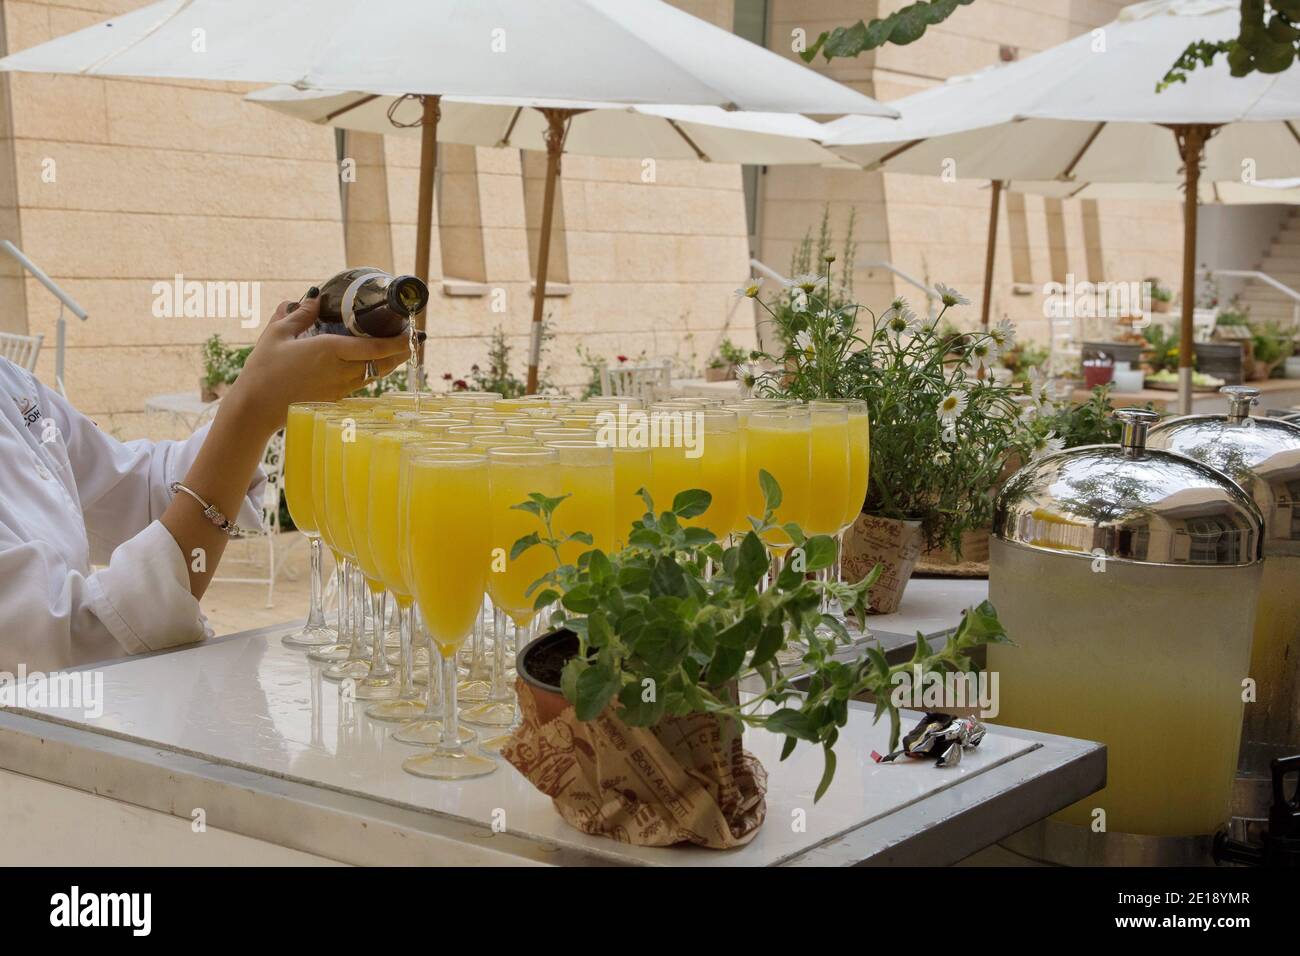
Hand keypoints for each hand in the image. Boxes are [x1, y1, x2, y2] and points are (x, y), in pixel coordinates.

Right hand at [220, 294, 411, 438]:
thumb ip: (299, 314)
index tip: (412, 333)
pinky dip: (372, 372)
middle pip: (381, 362)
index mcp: (329, 351)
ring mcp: (339, 387)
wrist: (256, 408)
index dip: (397, 342)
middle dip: (400, 352)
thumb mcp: (278, 334)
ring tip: (400, 350)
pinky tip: (372, 364)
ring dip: (389, 363)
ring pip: (374, 374)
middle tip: (414, 339)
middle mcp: (340, 370)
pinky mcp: (334, 398)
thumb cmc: (263, 370)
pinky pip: (361, 383)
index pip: (374, 347)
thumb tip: (314, 296)